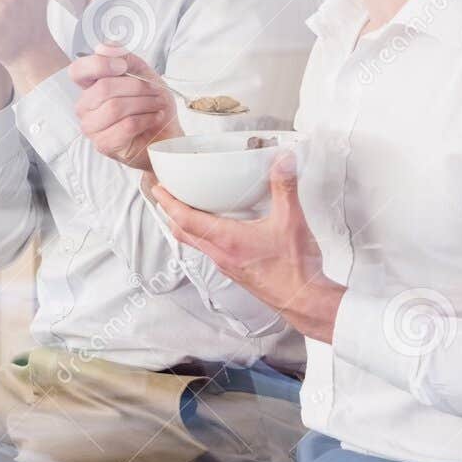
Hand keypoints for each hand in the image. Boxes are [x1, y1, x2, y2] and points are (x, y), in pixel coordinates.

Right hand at [71, 44, 182, 169]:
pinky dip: (145, 119)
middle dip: (136, 87)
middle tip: (155, 91)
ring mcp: (92, 127)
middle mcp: (86, 106)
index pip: (78, 71)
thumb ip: (124, 57)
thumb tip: (102, 47)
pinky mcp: (104, 144)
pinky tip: (153, 118)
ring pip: (115, 107)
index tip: (122, 66)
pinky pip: (125, 126)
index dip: (99, 64)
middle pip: (103, 88)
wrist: (166, 133)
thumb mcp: (143, 74)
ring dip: (144, 104)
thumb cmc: (152, 105)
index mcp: (91, 86)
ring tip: (157, 105)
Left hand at [152, 153, 344, 341]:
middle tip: (166, 196)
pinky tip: (217, 228)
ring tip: (186, 208)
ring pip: (195, 242)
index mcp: (227, 240)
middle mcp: (221, 254)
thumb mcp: (291, 220)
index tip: (158, 189)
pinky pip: (209, 250)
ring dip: (185, 225)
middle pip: (182, 232)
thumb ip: (285, 187)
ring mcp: (226, 264)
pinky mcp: (235, 271)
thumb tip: (282, 161)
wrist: (303, 300)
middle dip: (170, 213)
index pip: (185, 220)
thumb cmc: (294, 269)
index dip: (168, 202)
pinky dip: (203, 236)